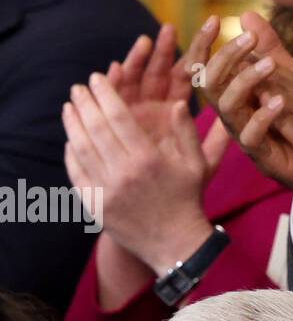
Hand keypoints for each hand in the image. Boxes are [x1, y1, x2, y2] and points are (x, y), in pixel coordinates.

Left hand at [63, 74, 215, 274]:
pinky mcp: (94, 206)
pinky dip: (70, 154)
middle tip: (79, 87)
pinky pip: (76, 174)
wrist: (174, 241)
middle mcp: (123, 173)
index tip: (97, 78)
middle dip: (85, 104)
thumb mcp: (196, 163)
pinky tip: (70, 140)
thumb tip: (177, 103)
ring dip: (72, 125)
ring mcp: (105, 191)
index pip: (119, 119)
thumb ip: (187, 131)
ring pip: (81, 150)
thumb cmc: (188, 197)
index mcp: (148, 159)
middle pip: (96, 130)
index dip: (105, 95)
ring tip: (69, 107)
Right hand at [107, 20, 229, 173]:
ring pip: (134, 82)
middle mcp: (154, 108)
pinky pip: (115, 102)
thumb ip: (220, 137)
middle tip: (171, 28)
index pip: (189, 75)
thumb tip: (244, 114)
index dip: (200, 52)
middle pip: (159, 72)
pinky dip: (115, 86)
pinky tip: (115, 69)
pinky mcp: (115, 125)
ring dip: (137, 61)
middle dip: (164, 50)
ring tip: (145, 42)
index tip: (212, 27)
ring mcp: (132, 115)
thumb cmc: (183, 188)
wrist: (155, 214)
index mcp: (178, 111)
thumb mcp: (206, 161)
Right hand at [196, 11, 292, 202]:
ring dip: (246, 82)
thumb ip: (269, 49)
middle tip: (248, 39)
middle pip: (210, 84)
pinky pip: (251, 137)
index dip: (203, 46)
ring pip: (227, 107)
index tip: (212, 19)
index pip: (207, 67)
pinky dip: (264, 116)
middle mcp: (234, 115)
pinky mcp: (263, 156)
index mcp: (236, 95)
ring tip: (271, 64)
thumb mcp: (289, 78)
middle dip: (225, 58)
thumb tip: (246, 13)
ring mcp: (246, 136)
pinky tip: (280, 100)